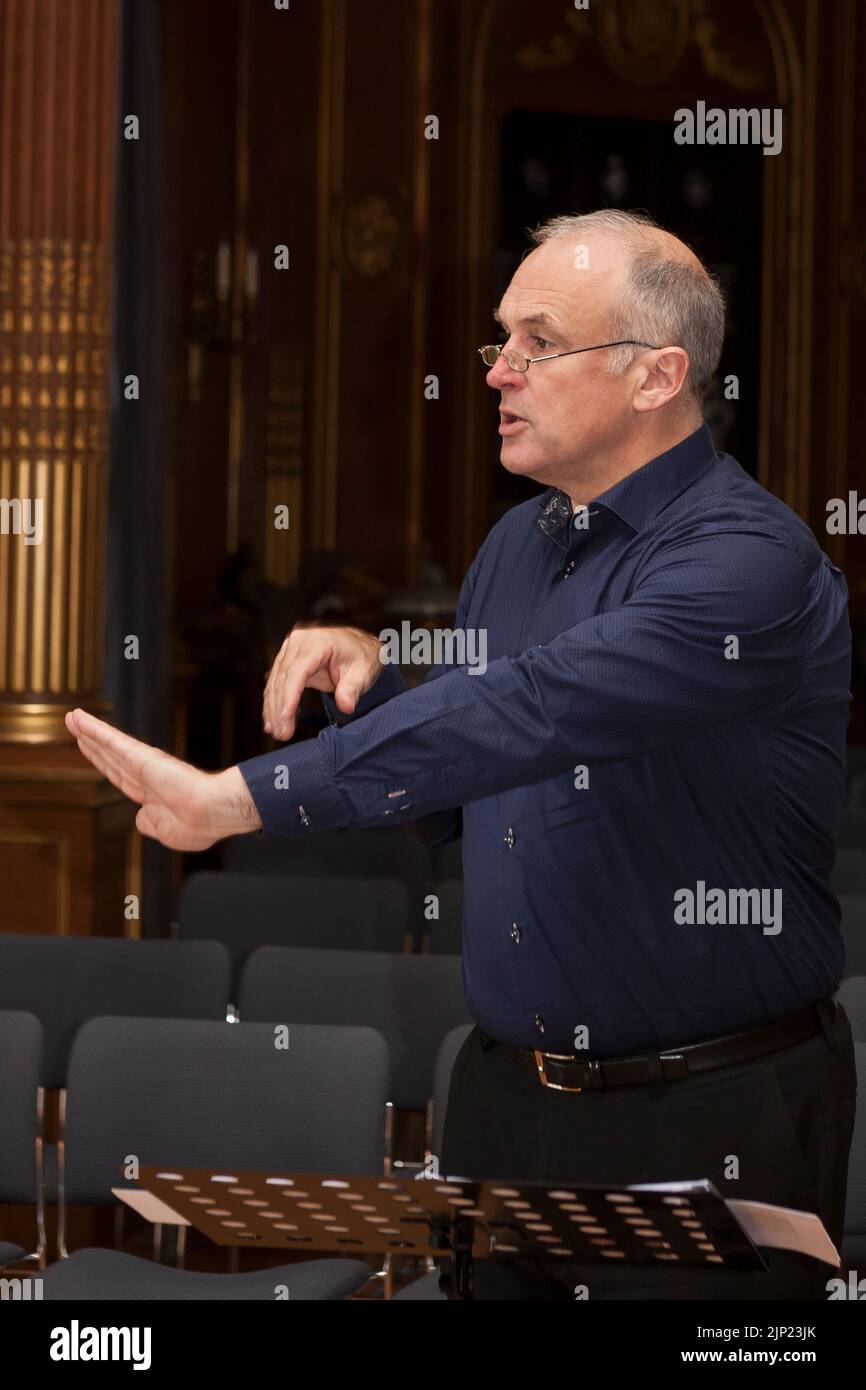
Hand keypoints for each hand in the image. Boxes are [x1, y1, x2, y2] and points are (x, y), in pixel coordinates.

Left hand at [64, 708, 261, 850]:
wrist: (211, 813)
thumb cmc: (197, 825)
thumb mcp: (166, 832)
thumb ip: (150, 823)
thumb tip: (140, 817)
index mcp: (153, 794)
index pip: (120, 775)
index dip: (104, 763)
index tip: (90, 750)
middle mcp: (146, 776)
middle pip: (110, 756)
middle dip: (92, 742)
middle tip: (75, 725)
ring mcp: (143, 764)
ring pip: (109, 745)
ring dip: (88, 730)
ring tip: (72, 717)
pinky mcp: (141, 756)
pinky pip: (113, 741)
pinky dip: (95, 730)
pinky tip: (80, 720)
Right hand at [263, 624, 383, 740]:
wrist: (360, 645)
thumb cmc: (362, 655)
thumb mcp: (364, 671)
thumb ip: (353, 688)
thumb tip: (345, 706)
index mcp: (317, 642)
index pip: (296, 672)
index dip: (289, 697)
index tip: (285, 718)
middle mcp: (299, 642)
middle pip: (282, 679)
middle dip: (280, 709)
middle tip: (283, 733)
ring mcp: (291, 649)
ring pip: (276, 682)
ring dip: (273, 708)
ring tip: (278, 731)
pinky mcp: (288, 658)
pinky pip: (277, 682)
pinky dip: (274, 702)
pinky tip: (272, 720)